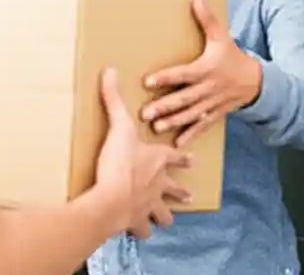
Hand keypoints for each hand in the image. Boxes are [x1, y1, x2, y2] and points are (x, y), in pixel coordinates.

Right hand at [94, 68, 192, 238]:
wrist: (112, 198)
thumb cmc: (119, 163)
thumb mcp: (117, 126)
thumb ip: (114, 99)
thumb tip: (111, 71)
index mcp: (157, 161)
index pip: (175, 157)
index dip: (182, 157)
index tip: (192, 159)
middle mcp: (159, 184)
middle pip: (174, 190)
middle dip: (180, 193)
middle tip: (187, 197)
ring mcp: (150, 205)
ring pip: (163, 215)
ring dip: (164, 216)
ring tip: (166, 220)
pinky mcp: (136, 221)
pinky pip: (141, 230)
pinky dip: (140, 230)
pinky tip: (137, 231)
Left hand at [141, 0, 262, 146]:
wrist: (257, 81)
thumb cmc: (233, 57)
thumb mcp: (222, 38)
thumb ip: (207, 21)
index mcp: (206, 69)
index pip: (183, 74)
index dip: (166, 78)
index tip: (148, 82)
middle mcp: (207, 89)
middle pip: (184, 98)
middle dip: (165, 106)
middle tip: (146, 113)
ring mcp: (211, 104)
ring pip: (190, 115)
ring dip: (173, 122)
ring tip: (156, 128)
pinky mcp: (214, 114)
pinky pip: (201, 126)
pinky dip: (190, 135)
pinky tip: (176, 144)